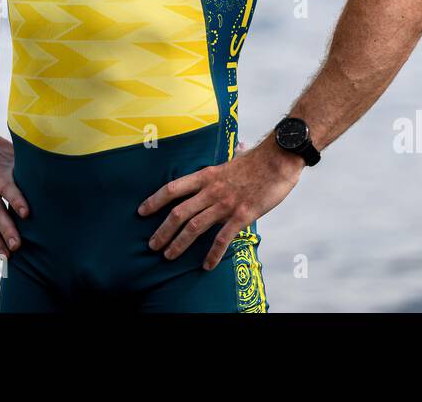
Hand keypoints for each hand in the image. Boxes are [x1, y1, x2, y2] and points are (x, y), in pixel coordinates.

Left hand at [138, 137, 303, 269]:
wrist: (279, 159)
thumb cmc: (258, 161)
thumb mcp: (232, 161)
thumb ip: (222, 168)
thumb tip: (230, 156)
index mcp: (206, 175)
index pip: (173, 188)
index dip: (155, 200)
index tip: (142, 211)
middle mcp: (211, 190)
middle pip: (178, 212)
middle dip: (162, 231)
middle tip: (152, 245)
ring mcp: (226, 204)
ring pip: (194, 227)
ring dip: (179, 244)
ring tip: (169, 256)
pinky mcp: (242, 215)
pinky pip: (222, 239)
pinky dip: (213, 254)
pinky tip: (206, 265)